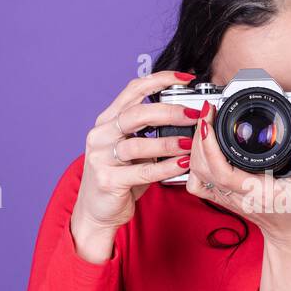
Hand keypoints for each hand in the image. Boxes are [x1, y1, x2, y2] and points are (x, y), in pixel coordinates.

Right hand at [70, 70, 198, 261]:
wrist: (96, 212)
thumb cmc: (118, 178)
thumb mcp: (131, 150)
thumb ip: (149, 133)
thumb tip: (186, 116)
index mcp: (107, 122)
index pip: (132, 90)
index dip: (159, 80)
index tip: (185, 78)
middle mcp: (100, 135)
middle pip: (136, 114)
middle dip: (170, 111)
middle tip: (194, 114)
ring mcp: (100, 158)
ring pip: (139, 144)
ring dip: (170, 142)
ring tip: (191, 143)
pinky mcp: (108, 180)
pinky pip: (142, 171)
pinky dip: (166, 167)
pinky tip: (184, 164)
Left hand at [185, 103, 290, 290]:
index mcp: (256, 191)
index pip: (222, 171)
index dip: (210, 146)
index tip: (210, 122)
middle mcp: (236, 195)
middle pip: (202, 168)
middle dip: (200, 137)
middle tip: (209, 113)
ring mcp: (227, 197)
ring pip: (197, 174)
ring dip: (196, 148)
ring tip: (207, 125)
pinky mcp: (223, 197)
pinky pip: (198, 183)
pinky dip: (194, 166)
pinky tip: (202, 151)